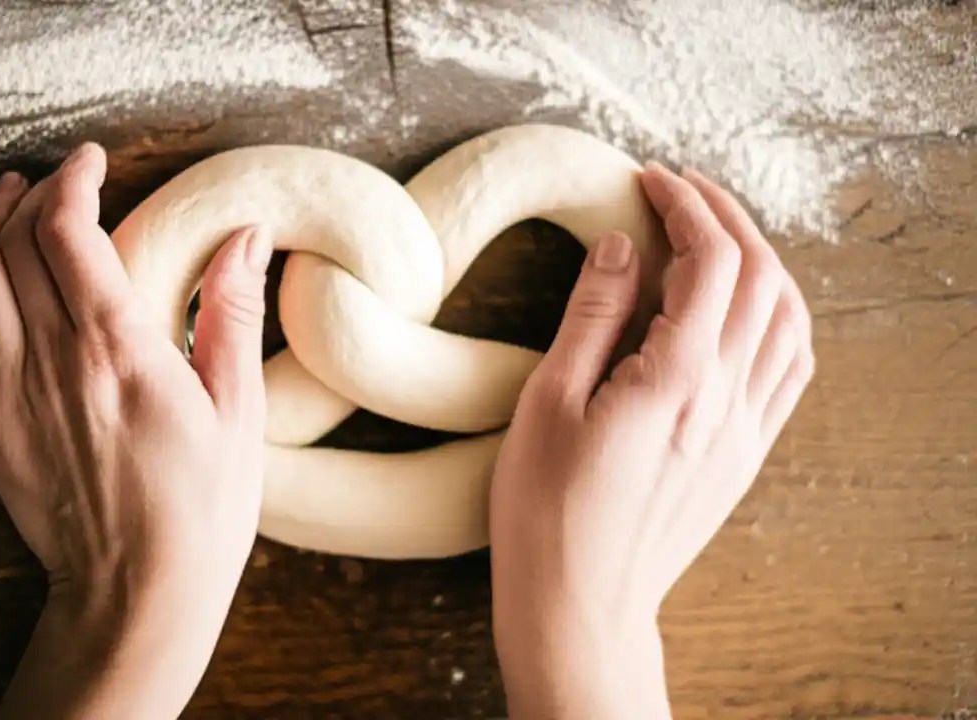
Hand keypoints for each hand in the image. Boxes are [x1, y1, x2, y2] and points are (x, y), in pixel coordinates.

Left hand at [0, 143, 271, 718]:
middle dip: (33, 192)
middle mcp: (56, 359)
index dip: (74, 180)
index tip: (92, 160)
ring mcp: (12, 390)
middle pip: (19, 242)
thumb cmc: (202, 508)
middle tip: (57, 177)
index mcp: (122, 351)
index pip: (72, 232)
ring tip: (4, 195)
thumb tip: (247, 235)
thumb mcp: (240, 411)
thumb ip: (234, 316)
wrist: (138, 591)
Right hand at [489, 163, 813, 718]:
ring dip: (761, 262)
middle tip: (681, 190)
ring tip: (716, 237)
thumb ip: (593, 316)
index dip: (685, 206)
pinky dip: (780, 318)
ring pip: (789, 320)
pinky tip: (748, 309)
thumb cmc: (546, 509)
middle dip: (727, 218)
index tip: (649, 180)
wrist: (580, 602)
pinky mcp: (745, 455)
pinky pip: (790, 369)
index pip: (710, 261)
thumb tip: (621, 247)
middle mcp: (726, 399)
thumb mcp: (548, 401)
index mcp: (676, 379)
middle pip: (760, 278)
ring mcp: (744, 430)